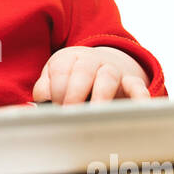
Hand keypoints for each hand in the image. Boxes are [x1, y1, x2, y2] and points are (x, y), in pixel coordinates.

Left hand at [32, 46, 150, 104]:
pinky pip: (137, 86)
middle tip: (70, 113)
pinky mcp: (130, 81)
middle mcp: (91, 61)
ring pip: (108, 77)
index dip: (57, 89)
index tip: (57, 107)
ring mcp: (112, 70)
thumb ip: (44, 92)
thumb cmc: (70, 79)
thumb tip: (34, 108)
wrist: (101, 64)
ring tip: (95, 115)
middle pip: (83, 72)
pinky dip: (140, 96)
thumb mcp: (53, 80)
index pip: (60, 69)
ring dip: (100, 96)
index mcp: (68, 58)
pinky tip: (140, 108)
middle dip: (75, 93)